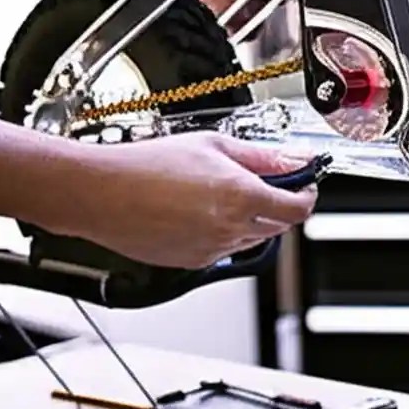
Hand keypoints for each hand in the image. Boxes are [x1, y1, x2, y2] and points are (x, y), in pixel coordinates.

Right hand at [43, 132, 317, 268]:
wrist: (101, 193)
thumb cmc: (146, 165)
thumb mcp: (213, 145)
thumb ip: (261, 156)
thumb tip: (294, 160)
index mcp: (240, 196)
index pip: (298, 209)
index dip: (307, 195)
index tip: (304, 185)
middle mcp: (230, 229)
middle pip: (278, 225)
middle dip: (279, 204)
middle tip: (265, 182)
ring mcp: (212, 250)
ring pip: (251, 238)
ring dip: (250, 218)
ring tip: (218, 192)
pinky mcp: (193, 263)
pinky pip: (223, 249)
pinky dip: (222, 232)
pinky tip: (197, 210)